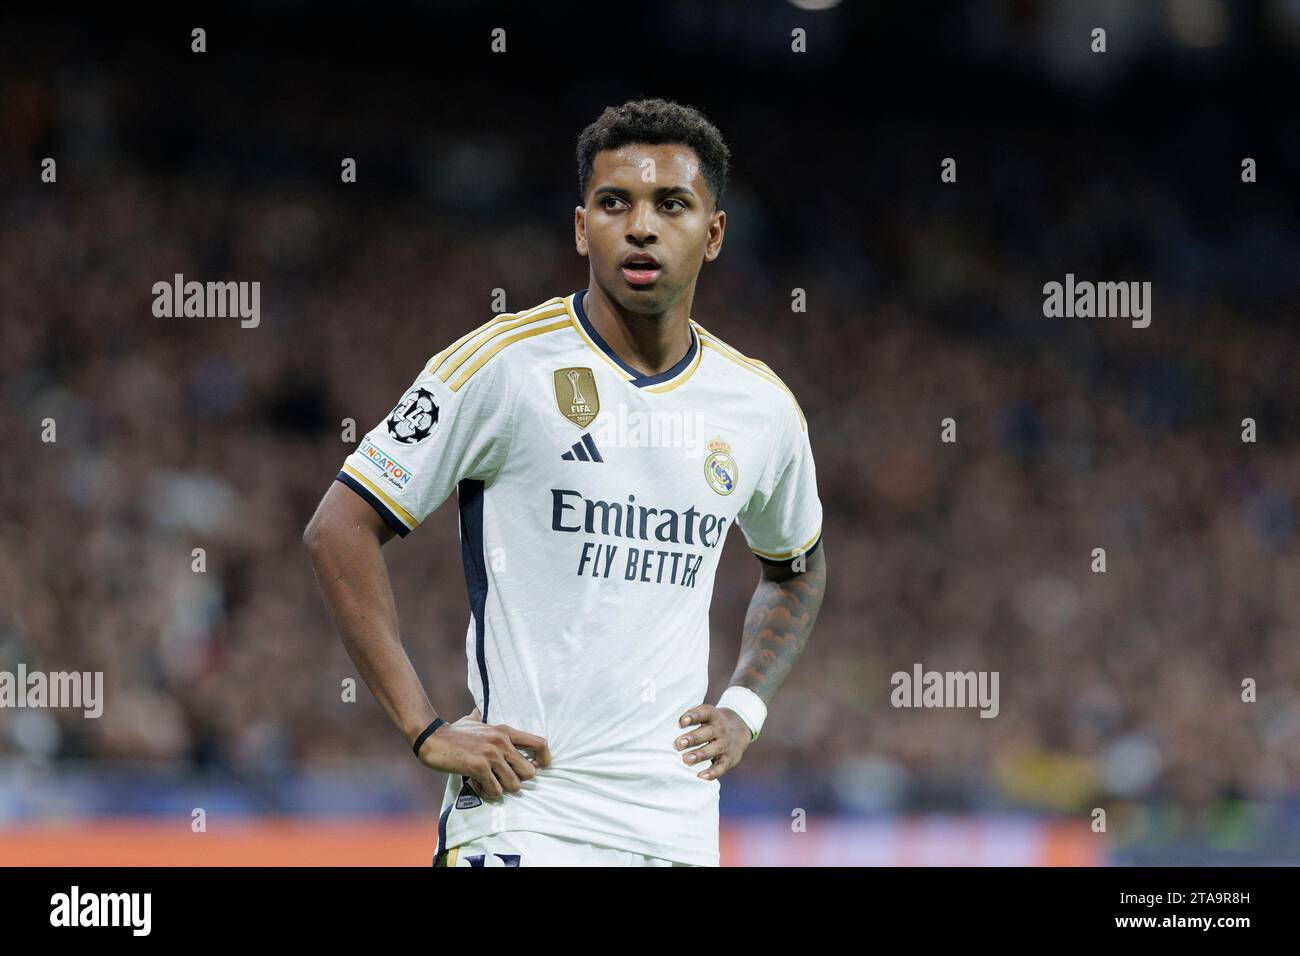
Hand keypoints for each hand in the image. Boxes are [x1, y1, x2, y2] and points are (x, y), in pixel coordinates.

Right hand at [416, 707, 551, 798]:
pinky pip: (495, 790)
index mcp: (505, 731)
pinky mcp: (479, 767)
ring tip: (489, 783)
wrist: (432, 738)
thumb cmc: (453, 732)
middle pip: (530, 772)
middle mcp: (502, 742)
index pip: (540, 744)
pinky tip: (477, 785)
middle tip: (503, 780)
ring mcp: (491, 755)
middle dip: (518, 780)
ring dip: (502, 788)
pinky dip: (487, 792)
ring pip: (514, 785)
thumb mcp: (472, 720)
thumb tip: (477, 710)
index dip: (544, 759)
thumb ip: (480, 718)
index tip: (538, 768)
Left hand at [675, 704, 751, 780]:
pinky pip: (721, 767)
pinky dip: (712, 772)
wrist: (740, 730)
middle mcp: (720, 729)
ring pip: (714, 749)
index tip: (681, 722)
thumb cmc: (712, 723)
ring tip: (686, 759)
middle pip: (707, 732)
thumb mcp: (706, 715)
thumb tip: (667, 726)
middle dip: (693, 738)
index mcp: (713, 716)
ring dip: (699, 755)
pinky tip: (700, 776)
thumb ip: (691, 717)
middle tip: (678, 744)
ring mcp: (725, 744)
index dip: (693, 716)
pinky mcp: (729, 759)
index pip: (704, 713)